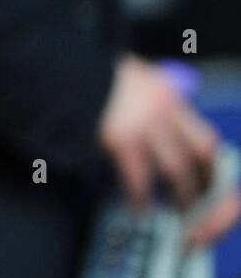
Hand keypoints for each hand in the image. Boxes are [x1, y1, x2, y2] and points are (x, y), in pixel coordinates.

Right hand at [99, 54, 240, 244]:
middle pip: (199, 152)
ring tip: (177, 210)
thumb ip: (145, 98)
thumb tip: (149, 117)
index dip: (210, 160)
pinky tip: (138, 207)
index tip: (208, 176)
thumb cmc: (91, 73)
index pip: (203, 133)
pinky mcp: (120, 140)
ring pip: (176, 168)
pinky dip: (140, 195)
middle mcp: (163, 111)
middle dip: (203, 179)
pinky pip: (138, 175)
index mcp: (167, 95)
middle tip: (199, 198)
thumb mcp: (129, 76)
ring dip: (179, 193)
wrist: (66, 67)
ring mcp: (143, 126)